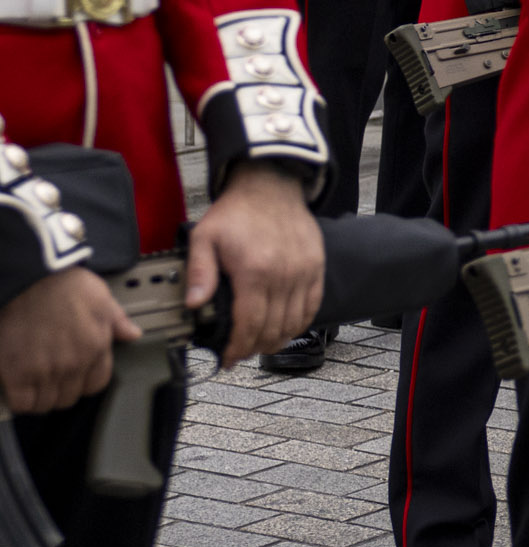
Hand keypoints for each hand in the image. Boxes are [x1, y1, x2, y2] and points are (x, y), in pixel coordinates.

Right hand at [0, 267, 137, 413]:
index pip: (96, 384)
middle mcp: (72, 364)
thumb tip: (133, 334)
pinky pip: (21, 403)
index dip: (85, 382)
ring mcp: (43, 371)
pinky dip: (20, 400)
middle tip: (51, 379)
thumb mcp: (100, 296)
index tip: (75, 376)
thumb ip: (117, 320)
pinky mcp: (15, 373)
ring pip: (46, 404)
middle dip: (62, 391)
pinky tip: (18, 387)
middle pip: (70, 398)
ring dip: (41, 397)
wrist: (28, 279)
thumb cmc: (62, 283)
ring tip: (34, 384)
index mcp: (95, 347)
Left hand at [186, 164, 322, 365]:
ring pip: (294, 321)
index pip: (249, 323)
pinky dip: (300, 323)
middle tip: (240, 354)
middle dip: (254, 348)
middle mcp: (283, 275)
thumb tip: (194, 304)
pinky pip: (312, 305)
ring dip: (277, 340)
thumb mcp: (204, 237)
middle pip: (272, 328)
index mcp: (254, 271)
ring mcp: (304, 272)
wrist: (270, 187)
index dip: (238, 347)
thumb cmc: (236, 213)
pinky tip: (286, 329)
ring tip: (260, 346)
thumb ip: (199, 272)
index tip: (228, 359)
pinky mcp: (316, 267)